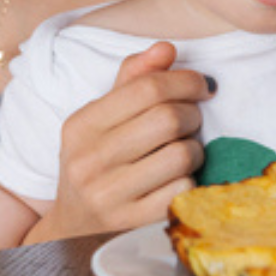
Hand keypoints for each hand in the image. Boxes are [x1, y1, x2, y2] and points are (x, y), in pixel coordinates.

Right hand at [40, 42, 211, 239]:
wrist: (73, 226)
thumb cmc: (96, 160)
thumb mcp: (102, 117)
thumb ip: (133, 79)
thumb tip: (167, 48)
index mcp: (81, 125)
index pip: (146, 87)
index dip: (185, 80)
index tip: (201, 85)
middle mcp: (89, 160)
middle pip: (168, 119)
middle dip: (192, 114)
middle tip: (191, 119)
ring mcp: (108, 195)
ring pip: (181, 155)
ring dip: (194, 149)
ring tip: (184, 150)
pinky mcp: (131, 224)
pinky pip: (183, 191)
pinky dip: (189, 180)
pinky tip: (177, 178)